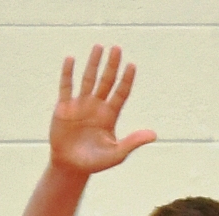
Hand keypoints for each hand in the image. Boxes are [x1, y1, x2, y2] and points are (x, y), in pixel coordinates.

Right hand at [50, 45, 155, 175]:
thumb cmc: (95, 161)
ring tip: (99, 46)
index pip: (121, 92)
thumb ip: (133, 142)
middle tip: (117, 48)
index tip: (132, 65)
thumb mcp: (116, 154)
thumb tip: (154, 135)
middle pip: (107, 81)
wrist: (71, 166)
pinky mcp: (64, 108)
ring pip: (88, 79)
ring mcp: (80, 105)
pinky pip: (66, 87)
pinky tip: (71, 59)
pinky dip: (68, 73)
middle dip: (112, 65)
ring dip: (93, 63)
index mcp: (110, 115)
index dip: (126, 79)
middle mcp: (97, 106)